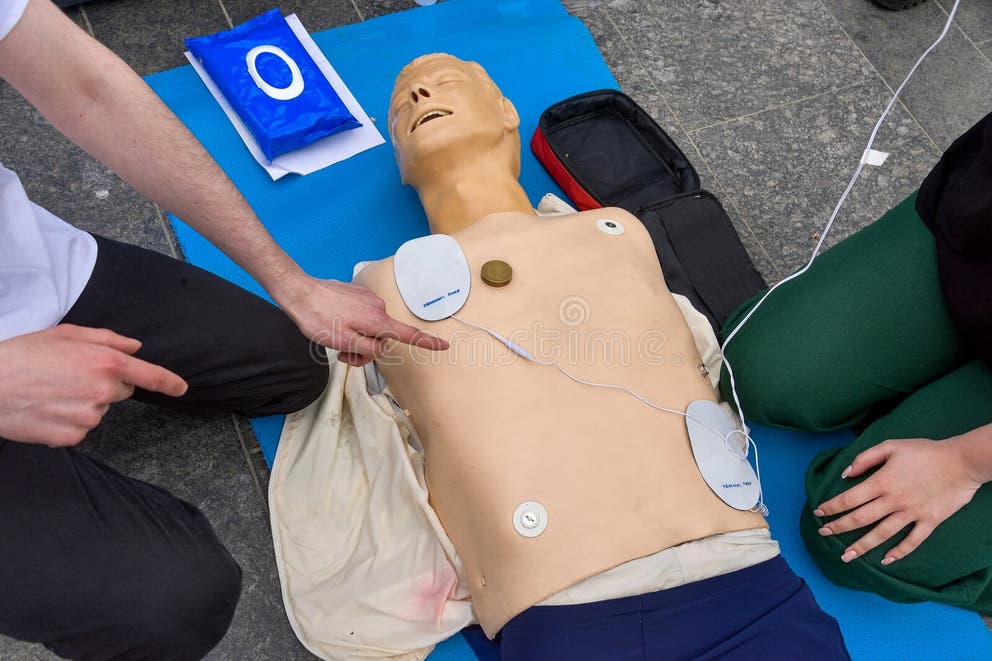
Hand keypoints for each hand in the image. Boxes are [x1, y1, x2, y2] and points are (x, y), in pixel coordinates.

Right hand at [0, 325, 187, 446]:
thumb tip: (136, 347)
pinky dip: (68, 421)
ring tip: (51, 391)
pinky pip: (81, 429)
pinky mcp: (73, 437)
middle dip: (104, 384)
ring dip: (84, 403)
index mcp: (106, 362)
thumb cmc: (24, 355)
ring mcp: (89, 417)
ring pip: (99, 410)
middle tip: (68, 376)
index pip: (150, 375)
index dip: (169, 382)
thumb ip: (108, 339)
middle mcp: (103, 391)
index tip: (181, 388)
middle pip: (121, 392)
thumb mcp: (67, 334)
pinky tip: (47, 409)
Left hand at [275, 276, 448, 366]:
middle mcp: (377, 307)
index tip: (444, 345)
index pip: (408, 334)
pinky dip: (353, 326)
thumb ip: (368, 348)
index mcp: (377, 320)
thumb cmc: (318, 318)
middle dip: (367, 349)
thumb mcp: (343, 342)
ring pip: (372, 329)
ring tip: (336, 339)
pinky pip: (364, 317)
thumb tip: (380, 347)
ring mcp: (368, 299)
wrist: (300, 292)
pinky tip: (335, 323)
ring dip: (358, 339)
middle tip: (343, 354)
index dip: (427, 342)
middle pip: (383, 338)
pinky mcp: (358, 295)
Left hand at [813, 437, 981, 564]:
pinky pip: (912, 541)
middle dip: (838, 528)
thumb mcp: (891, 446)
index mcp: (882, 482)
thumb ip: (865, 458)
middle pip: (860, 519)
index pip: (849, 498)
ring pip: (881, 534)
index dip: (831, 507)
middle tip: (823, 534)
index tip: (818, 513)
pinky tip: (885, 560)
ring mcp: (912, 513)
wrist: (961, 461)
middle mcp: (893, 501)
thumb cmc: (925, 451)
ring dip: (862, 547)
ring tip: (846, 556)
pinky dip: (899, 552)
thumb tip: (845, 474)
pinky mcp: (930, 521)